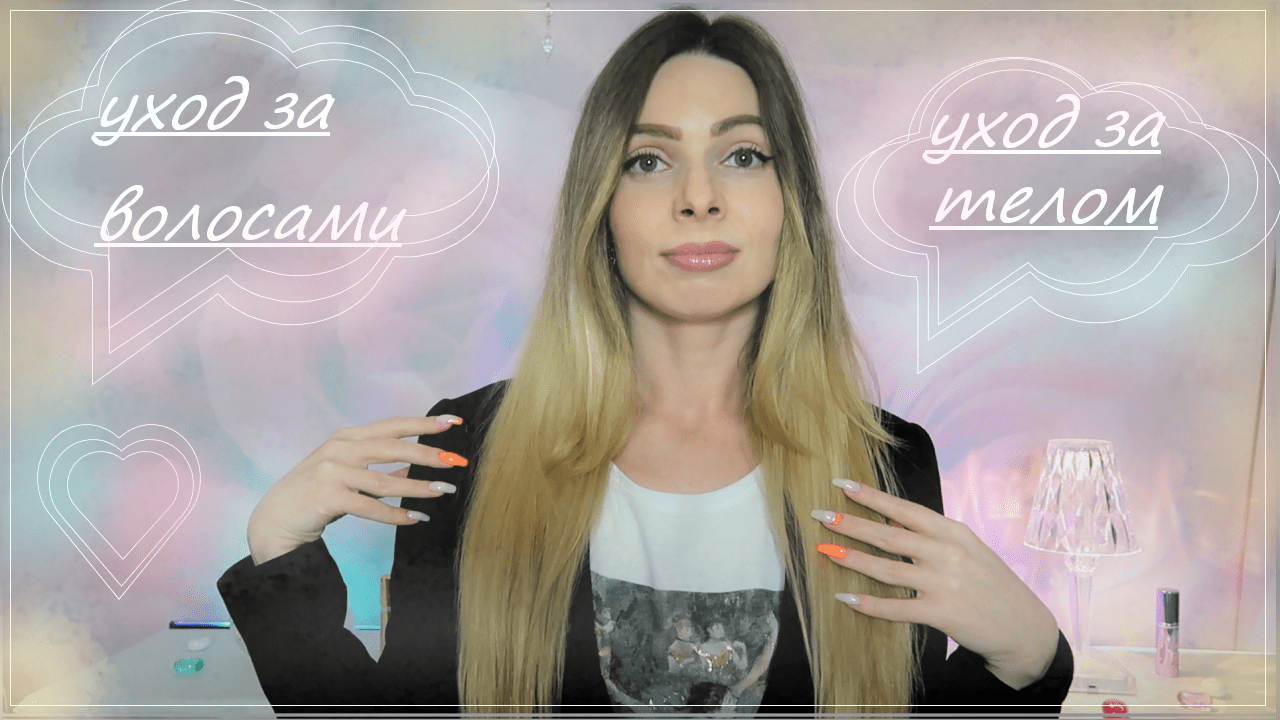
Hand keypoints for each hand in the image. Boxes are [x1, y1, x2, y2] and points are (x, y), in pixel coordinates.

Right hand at [246, 415, 467, 565]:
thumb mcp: (347, 474)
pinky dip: (395, 514)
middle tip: (458, 460)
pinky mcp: (327, 496)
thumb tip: (416, 464)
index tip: (453, 421)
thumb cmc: (315, 496)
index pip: (392, 426)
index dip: (423, 423)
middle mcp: (340, 449)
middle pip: (393, 447)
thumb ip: (378, 468)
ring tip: (445, 490)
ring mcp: (331, 471)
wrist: (274, 520)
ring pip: (385, 479)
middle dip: (430, 453)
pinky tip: (416, 518)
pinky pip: (370, 506)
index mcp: (346, 437)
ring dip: (418, 486)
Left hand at [813, 478, 1059, 690]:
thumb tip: (890, 522)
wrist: (1025, 628)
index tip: (841, 484)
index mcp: (953, 532)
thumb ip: (932, 537)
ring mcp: (944, 584)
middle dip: (851, 524)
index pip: (905, 509)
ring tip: (823, 550)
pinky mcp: (941, 614)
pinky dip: (869, 604)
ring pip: (887, 569)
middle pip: (889, 535)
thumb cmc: (991, 584)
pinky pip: (896, 608)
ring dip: (852, 559)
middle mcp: (947, 553)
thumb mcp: (968, 550)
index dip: (871, 497)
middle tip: (820, 514)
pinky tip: (846, 598)